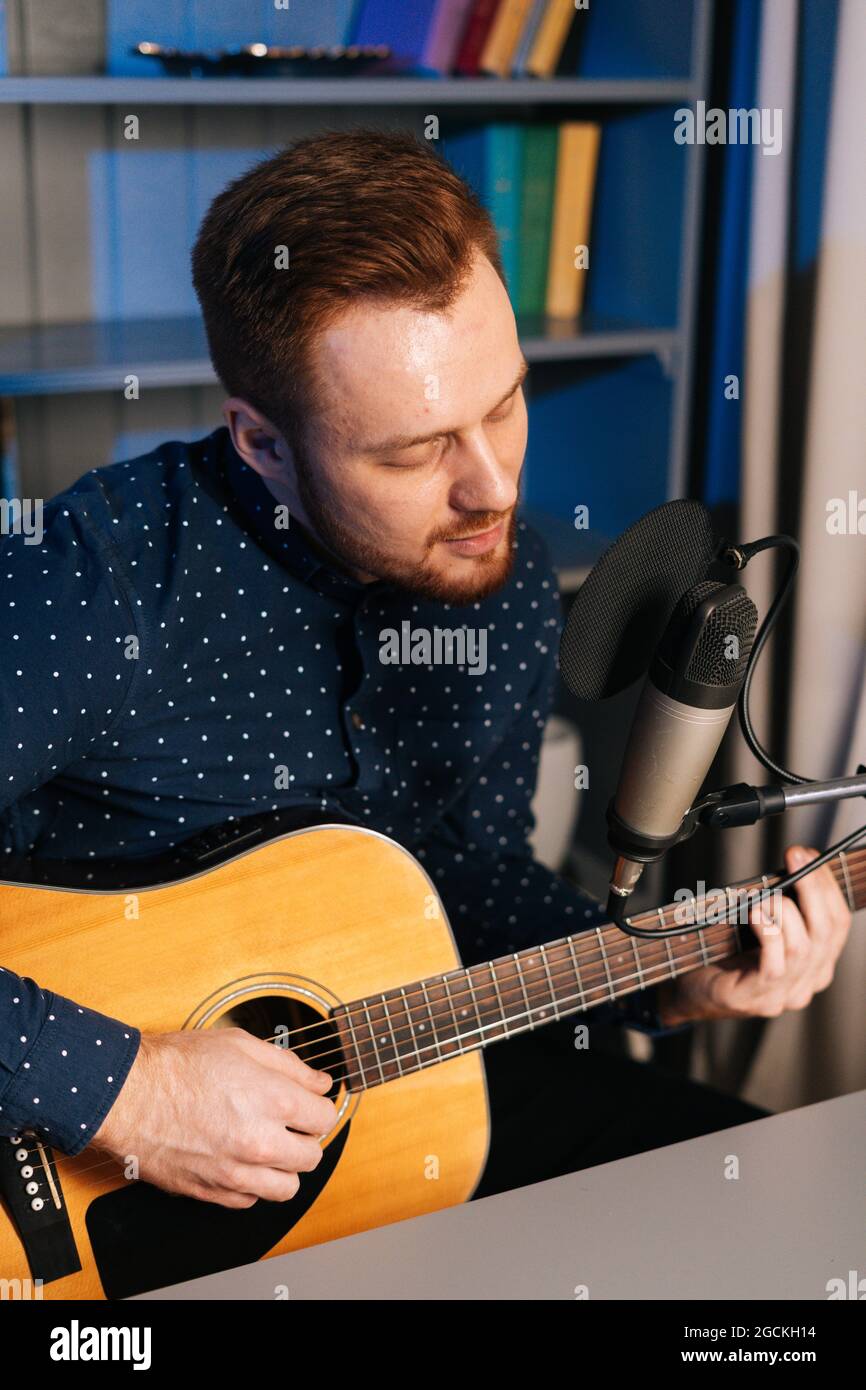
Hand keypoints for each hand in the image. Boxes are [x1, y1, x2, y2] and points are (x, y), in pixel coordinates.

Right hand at [90, 1027, 337, 1207]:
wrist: (127, 1095)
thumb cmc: (177, 1065)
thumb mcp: (240, 1044)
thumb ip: (290, 1065)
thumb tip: (319, 1082)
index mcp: (272, 1100)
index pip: (325, 1118)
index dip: (318, 1106)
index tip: (307, 1102)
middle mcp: (259, 1142)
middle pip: (312, 1156)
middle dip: (306, 1138)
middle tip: (289, 1124)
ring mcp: (235, 1172)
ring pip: (287, 1188)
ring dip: (284, 1168)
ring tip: (269, 1146)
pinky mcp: (211, 1191)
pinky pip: (251, 1200)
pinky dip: (252, 1184)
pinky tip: (241, 1160)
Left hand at [656, 845, 852, 1026]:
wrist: (693, 992)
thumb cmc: (727, 956)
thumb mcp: (764, 927)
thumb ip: (784, 907)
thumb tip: (795, 865)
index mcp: (816, 963)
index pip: (838, 923)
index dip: (827, 886)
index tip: (810, 856)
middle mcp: (807, 981)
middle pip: (826, 931)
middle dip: (813, 887)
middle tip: (795, 857)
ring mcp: (785, 994)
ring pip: (802, 947)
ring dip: (784, 910)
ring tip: (765, 895)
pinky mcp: (758, 997)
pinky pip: (774, 964)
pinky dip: (767, 932)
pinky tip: (754, 914)